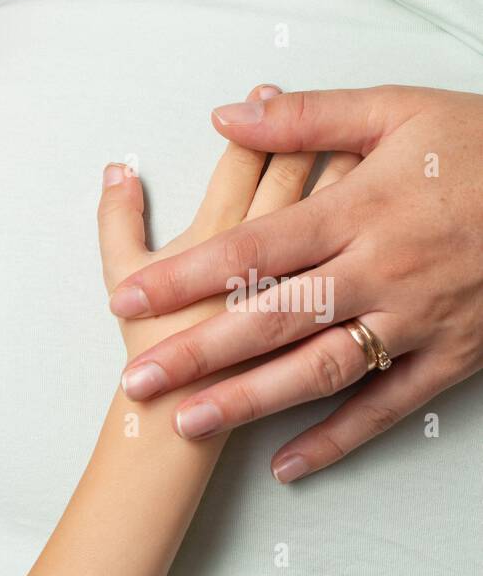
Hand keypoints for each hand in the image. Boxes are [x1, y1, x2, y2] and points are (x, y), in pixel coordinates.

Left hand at [108, 84, 482, 481]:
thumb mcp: (398, 112)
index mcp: (361, 209)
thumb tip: (225, 116)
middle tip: (137, 383)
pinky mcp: (450, 357)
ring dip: (251, 401)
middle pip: (272, 318)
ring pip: (320, 369)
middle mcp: (382, 270)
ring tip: (190, 422)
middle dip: (198, 353)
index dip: (186, 278)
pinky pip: (386, 407)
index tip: (129, 301)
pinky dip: (336, 439)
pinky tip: (286, 464)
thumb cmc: (482, 148)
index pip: (254, 249)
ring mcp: (417, 320)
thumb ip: (307, 118)